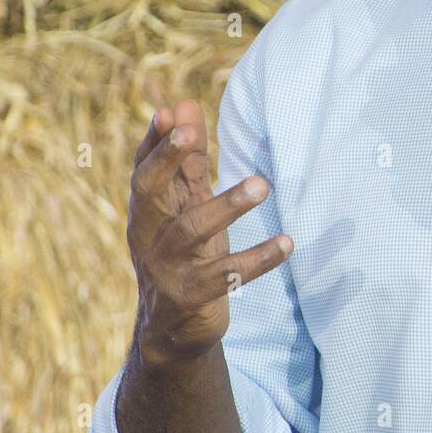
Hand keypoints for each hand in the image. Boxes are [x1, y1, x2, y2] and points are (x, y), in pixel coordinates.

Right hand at [126, 99, 292, 367]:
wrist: (172, 328)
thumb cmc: (184, 251)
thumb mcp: (185, 204)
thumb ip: (187, 159)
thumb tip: (183, 104)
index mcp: (146, 209)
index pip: (144, 168)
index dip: (155, 141)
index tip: (170, 111)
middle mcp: (148, 234)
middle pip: (149, 192)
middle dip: (167, 160)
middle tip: (192, 134)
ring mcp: (167, 267)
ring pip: (192, 230)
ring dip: (227, 205)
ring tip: (262, 184)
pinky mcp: (192, 297)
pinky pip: (226, 275)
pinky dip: (258, 259)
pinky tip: (287, 242)